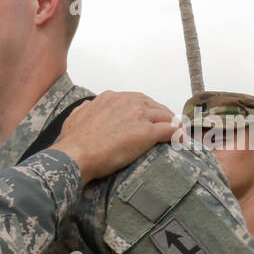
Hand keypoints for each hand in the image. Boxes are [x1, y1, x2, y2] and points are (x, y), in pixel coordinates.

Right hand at [52, 91, 177, 183]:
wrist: (75, 154)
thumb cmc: (72, 142)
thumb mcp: (74, 117)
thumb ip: (84, 109)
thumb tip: (88, 106)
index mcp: (110, 98)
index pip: (135, 99)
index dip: (144, 109)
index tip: (147, 118)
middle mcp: (127, 102)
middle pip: (153, 105)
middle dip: (161, 114)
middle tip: (165, 125)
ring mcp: (138, 116)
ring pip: (165, 115)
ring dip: (172, 123)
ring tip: (177, 133)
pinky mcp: (147, 132)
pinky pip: (170, 130)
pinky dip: (178, 134)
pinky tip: (181, 140)